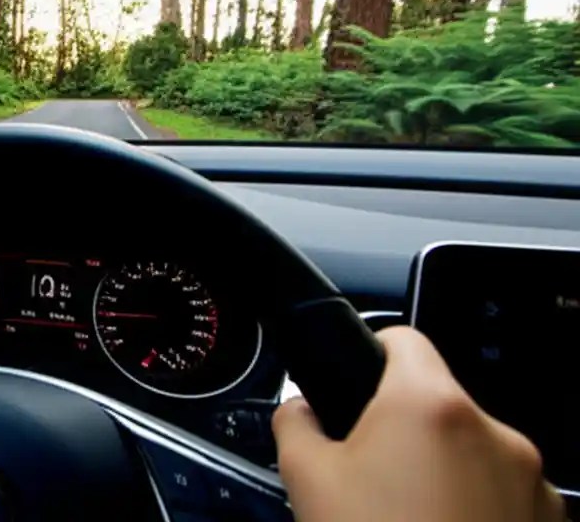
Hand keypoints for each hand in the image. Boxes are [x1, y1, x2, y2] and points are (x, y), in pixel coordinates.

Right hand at [273, 327, 565, 521]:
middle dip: (402, 433)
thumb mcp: (306, 481)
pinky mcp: (547, 520)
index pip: (402, 338)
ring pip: (471, 452)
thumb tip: (299, 411)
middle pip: (435, 403)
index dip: (370, 355)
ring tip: (406, 519)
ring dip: (442, 473)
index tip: (356, 386)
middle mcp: (494, 432)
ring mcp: (530, 480)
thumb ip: (295, 424)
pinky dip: (474, 508)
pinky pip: (502, 494)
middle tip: (368, 479)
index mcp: (429, 404)